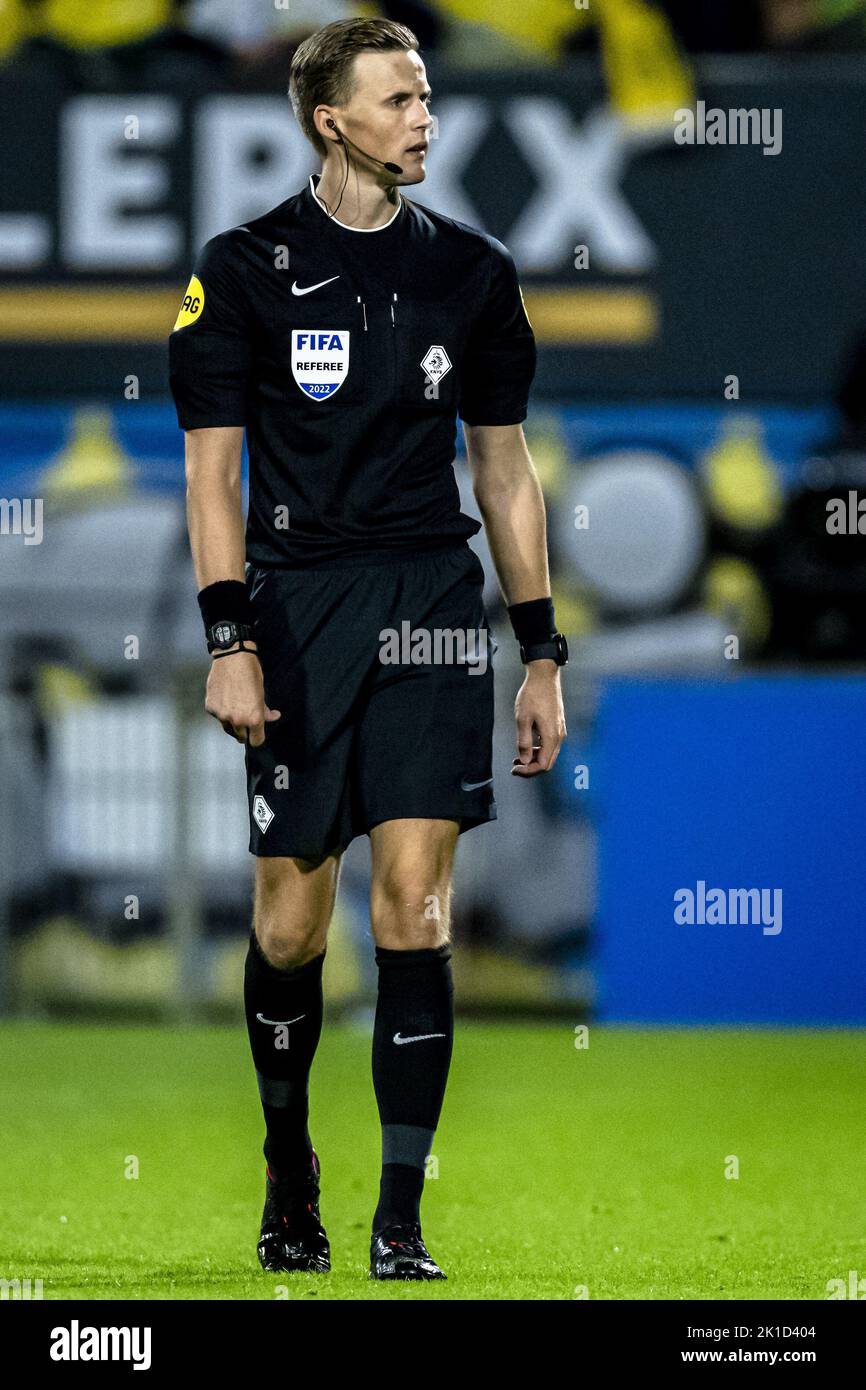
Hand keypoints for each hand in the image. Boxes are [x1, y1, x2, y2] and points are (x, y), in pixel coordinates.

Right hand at [204, 644, 280, 746]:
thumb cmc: (251, 674)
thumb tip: (273, 717)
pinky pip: (217, 717)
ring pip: (228, 728)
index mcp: (254, 719)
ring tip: (235, 709)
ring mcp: (221, 715)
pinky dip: (221, 712)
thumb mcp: (262, 693)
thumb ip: (265, 710)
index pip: (256, 741)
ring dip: (232, 723)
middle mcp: (237, 720)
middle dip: (244, 731)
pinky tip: (225, 699)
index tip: (257, 733)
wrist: (232, 658)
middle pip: (241, 738)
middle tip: (246, 720)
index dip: (258, 737)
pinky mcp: (211, 708)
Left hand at [512, 660, 565, 776]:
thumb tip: (524, 760)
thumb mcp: (522, 719)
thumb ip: (523, 742)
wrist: (544, 677)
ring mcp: (560, 731)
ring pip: (549, 755)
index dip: (528, 771)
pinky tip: (527, 746)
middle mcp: (559, 736)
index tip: (514, 769)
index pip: (542, 765)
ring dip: (534, 759)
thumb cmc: (533, 695)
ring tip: (518, 758)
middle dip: (531, 768)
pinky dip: (539, 750)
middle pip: (548, 763)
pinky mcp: (558, 725)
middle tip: (515, 767)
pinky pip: (550, 745)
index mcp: (551, 737)